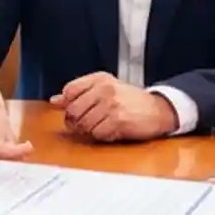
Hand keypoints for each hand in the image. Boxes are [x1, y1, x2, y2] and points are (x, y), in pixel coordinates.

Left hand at [49, 72, 178, 141]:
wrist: (158, 110)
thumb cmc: (131, 101)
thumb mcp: (106, 89)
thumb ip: (80, 93)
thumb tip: (56, 101)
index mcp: (100, 79)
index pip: (70, 90)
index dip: (69, 104)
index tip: (77, 110)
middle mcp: (105, 89)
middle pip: (73, 110)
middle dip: (76, 121)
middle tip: (87, 123)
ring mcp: (111, 104)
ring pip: (83, 124)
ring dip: (89, 130)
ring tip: (101, 126)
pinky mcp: (118, 120)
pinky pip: (97, 133)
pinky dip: (101, 136)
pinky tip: (110, 131)